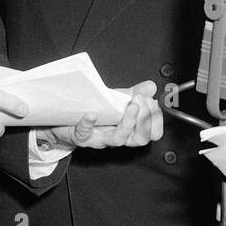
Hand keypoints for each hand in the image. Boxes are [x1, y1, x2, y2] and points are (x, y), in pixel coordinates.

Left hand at [40, 80, 163, 149]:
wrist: (69, 121)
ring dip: (127, 122)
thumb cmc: (98, 112)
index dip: (156, 119)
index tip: (152, 102)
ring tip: (131, 106)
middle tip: (140, 101)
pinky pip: (85, 133)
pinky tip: (91, 115)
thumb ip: (137, 93)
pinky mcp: (81, 137)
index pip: (152, 133)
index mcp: (129, 129)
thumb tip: (152, 87)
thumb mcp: (119, 99)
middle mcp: (117, 137)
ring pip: (118, 139)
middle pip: (139, 139)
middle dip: (144, 119)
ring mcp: (99, 139)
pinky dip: (88, 124)